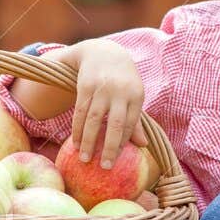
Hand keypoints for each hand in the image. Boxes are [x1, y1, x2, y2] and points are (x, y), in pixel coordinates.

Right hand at [66, 39, 146, 169]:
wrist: (103, 52)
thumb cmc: (122, 81)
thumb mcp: (133, 96)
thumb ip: (136, 120)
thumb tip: (143, 145)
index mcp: (136, 95)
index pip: (130, 125)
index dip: (123, 144)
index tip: (115, 161)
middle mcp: (120, 91)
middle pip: (115, 125)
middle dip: (109, 147)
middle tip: (104, 167)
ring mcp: (102, 88)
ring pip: (94, 120)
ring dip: (88, 141)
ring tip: (85, 159)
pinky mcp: (85, 85)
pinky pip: (80, 112)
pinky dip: (77, 129)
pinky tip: (76, 143)